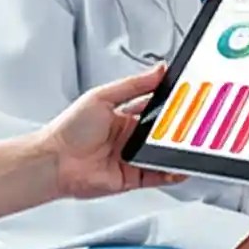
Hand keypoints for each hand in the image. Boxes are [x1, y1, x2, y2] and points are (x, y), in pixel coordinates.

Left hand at [40, 64, 185, 198]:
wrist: (55, 161)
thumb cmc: (69, 128)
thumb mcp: (102, 96)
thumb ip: (133, 84)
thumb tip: (157, 70)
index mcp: (122, 115)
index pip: (153, 105)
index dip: (169, 101)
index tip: (186, 95)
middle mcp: (128, 136)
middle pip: (160, 130)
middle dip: (177, 125)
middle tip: (193, 119)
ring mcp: (131, 157)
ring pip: (162, 152)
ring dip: (176, 148)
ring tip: (191, 141)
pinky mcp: (132, 177)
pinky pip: (157, 175)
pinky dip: (171, 172)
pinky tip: (180, 166)